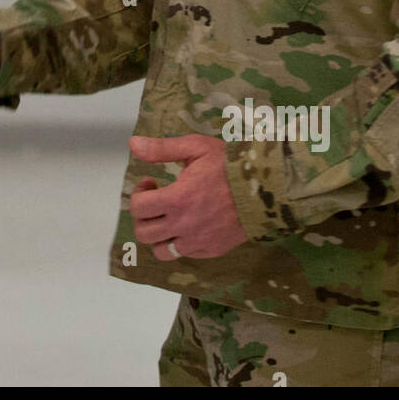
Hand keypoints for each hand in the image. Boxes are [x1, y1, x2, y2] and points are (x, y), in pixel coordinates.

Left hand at [127, 134, 248, 259]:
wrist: (266, 188)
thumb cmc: (229, 165)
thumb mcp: (196, 147)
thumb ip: (162, 149)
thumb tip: (133, 144)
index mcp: (176, 199)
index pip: (138, 208)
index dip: (138, 194)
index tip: (151, 183)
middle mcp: (184, 225)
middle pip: (144, 233)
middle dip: (144, 216)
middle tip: (156, 202)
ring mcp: (198, 241)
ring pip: (161, 251)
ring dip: (158, 235)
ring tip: (168, 219)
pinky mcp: (212, 250)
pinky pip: (185, 255)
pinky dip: (180, 243)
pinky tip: (189, 225)